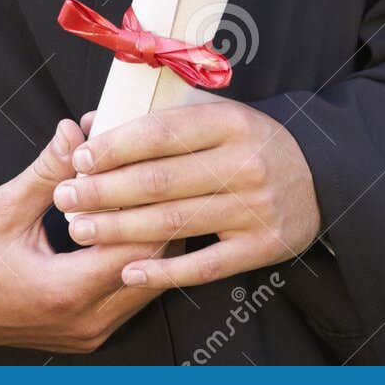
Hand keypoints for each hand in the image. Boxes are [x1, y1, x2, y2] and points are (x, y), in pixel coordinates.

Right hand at [0, 117, 183, 352]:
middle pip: (153, 268)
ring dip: (150, 240)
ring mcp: (91, 332)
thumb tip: (75, 131)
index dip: (148, 204)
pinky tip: (128, 226)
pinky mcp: (89, 332)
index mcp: (66, 292)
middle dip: (157, 218)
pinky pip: (130, 295)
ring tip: (145, 195)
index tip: (147, 165)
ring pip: (147, 284)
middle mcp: (87, 321)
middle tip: (154, 174)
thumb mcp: (3, 209)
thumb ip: (46, 172)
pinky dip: (135, 260)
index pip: (138, 249)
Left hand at [52, 99, 320, 290]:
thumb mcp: (218, 113)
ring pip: (173, 223)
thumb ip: (163, 117)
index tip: (79, 158)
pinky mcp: (261, 248)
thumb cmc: (248, 140)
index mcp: (230, 121)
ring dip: (119, 229)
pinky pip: (203, 265)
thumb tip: (94, 123)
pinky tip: (127, 270)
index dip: (115, 147)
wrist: (318, 176)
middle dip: (104, 191)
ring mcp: (254, 208)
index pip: (160, 134)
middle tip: (67, 196)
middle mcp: (243, 163)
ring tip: (79, 229)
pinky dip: (163, 271)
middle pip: (159, 181)